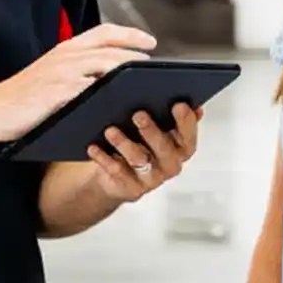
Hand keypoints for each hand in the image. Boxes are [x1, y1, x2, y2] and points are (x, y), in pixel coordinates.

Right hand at [0, 24, 155, 142]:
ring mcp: (63, 74)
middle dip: (138, 57)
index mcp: (65, 49)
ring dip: (131, 76)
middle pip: (112, 49)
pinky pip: (92, 93)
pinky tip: (123, 107)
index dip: (130, 34)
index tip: (150, 41)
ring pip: (107, 67)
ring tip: (148, 87)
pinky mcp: (59, 93)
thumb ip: (76, 73)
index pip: (104, 32)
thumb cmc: (22, 98)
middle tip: (157, 68)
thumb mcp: (50, 76)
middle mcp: (66, 56)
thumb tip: (106, 80)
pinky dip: (110, 98)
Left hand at [86, 101, 203, 202]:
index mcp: (180, 147)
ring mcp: (151, 178)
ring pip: (139, 160)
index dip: (186, 122)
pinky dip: (104, 158)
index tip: (178, 105)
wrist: (119, 176)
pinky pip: (117, 172)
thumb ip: (166, 112)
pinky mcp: (131, 188)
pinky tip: (94, 147)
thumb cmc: (140, 143)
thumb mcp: (155, 126)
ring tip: (110, 130)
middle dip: (152, 131)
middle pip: (165, 149)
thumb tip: (176, 94)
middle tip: (138, 115)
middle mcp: (169, 164)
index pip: (189, 136)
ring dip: (124, 144)